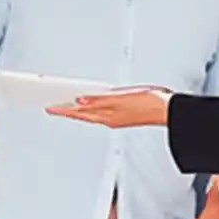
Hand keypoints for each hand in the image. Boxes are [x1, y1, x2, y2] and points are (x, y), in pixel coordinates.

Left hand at [45, 90, 169, 127]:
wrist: (170, 110)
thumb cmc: (150, 104)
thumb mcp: (122, 99)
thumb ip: (99, 100)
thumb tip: (79, 101)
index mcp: (107, 116)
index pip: (78, 113)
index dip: (62, 109)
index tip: (48, 107)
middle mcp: (109, 119)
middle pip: (82, 115)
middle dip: (66, 110)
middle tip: (51, 106)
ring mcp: (116, 117)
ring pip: (90, 114)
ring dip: (77, 110)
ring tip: (65, 104)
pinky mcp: (123, 114)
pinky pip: (100, 112)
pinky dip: (91, 108)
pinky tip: (89, 103)